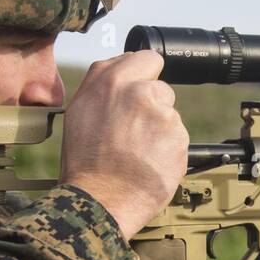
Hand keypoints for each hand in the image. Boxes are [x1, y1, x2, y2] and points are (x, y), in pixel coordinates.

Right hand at [60, 50, 188, 238]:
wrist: (100, 201)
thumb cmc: (85, 162)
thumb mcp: (79, 111)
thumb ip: (103, 83)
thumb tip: (121, 66)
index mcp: (111, 82)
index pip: (147, 58)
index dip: (144, 76)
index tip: (138, 93)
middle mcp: (139, 93)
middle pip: (160, 89)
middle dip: (152, 106)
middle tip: (132, 133)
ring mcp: (163, 115)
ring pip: (169, 117)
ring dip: (159, 132)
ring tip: (136, 154)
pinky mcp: (179, 139)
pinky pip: (177, 141)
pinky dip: (167, 152)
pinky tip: (147, 164)